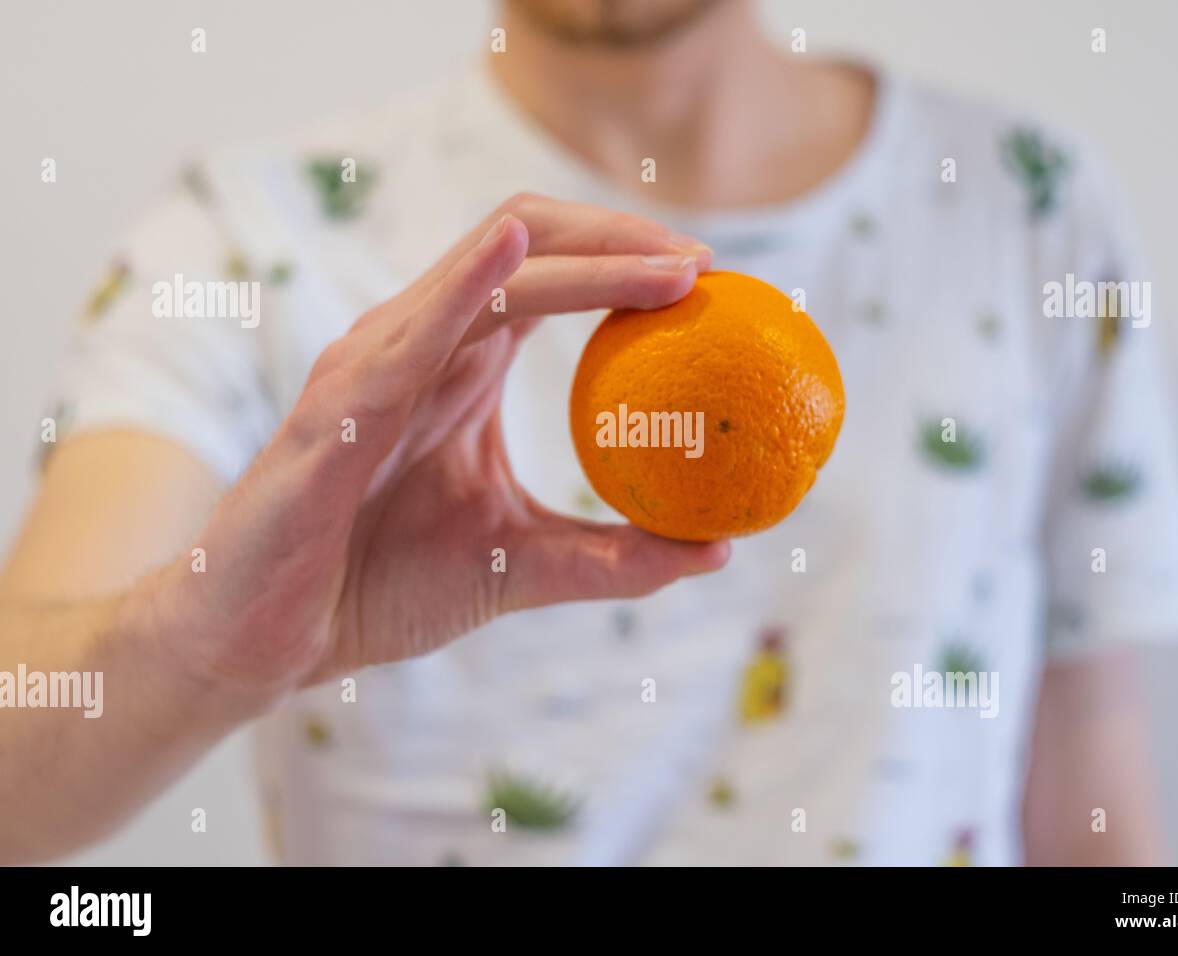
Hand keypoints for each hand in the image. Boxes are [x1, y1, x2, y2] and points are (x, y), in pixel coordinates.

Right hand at [153, 194, 728, 696]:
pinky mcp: (336, 405)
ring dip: (586, 259)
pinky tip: (516, 258)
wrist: (273, 639)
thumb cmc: (380, 587)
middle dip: (620, 234)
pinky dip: (464, 287)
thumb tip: (719, 549)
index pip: (553, 275)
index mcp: (460, 363)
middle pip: (528, 242)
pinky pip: (407, 335)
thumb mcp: (522, 569)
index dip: (631, 260)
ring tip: (669, 267)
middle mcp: (420, 342)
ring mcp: (375, 363)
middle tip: (704, 264)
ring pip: (488, 273)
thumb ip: (612, 556)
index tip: (714, 284)